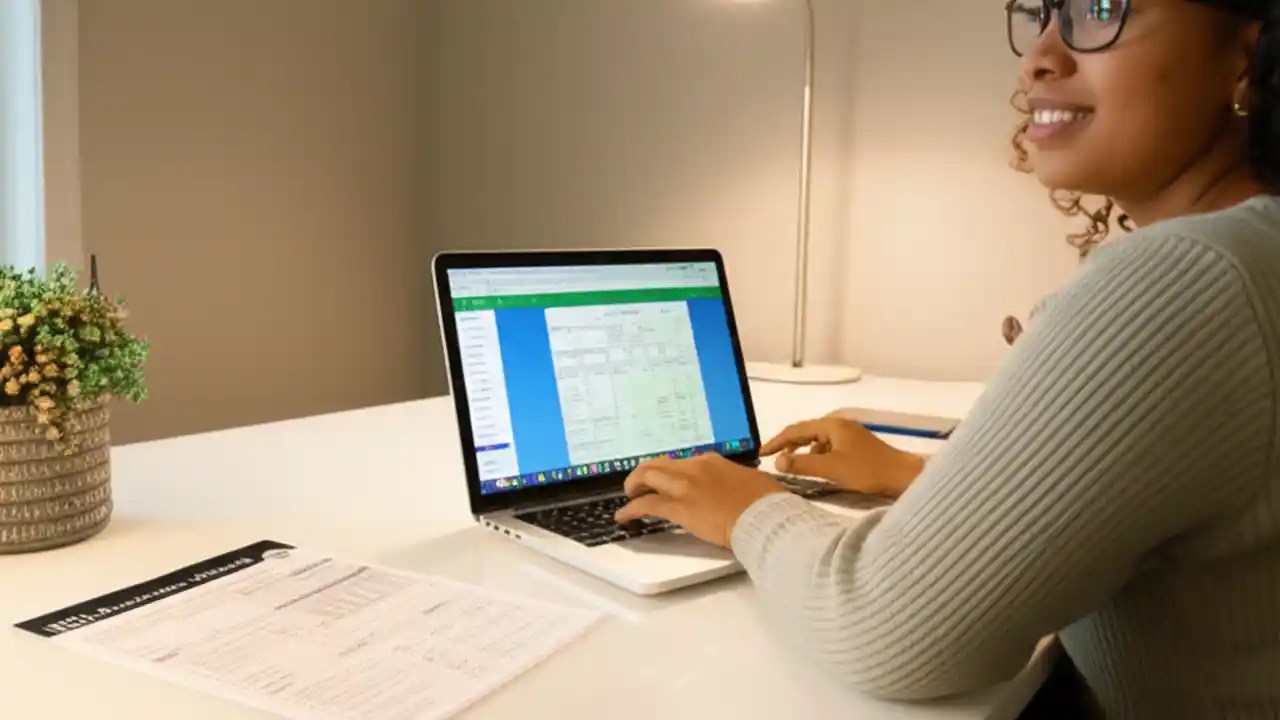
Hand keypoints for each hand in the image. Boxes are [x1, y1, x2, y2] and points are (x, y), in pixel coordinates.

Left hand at [614, 454, 786, 547]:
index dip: (670, 470)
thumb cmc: (766, 503)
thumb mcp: (751, 481)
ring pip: (647, 477)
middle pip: (658, 464)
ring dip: (634, 485)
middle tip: (639, 484)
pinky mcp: (679, 508)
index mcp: (712, 461)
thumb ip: (735, 480)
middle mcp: (694, 468)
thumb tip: (735, 486)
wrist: (766, 517)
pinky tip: (624, 516)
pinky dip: (631, 509)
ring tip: (630, 496)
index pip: (682, 462)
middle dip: (644, 473)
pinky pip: (647, 505)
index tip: (667, 478)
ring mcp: (685, 486)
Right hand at [761, 416, 924, 497]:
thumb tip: (778, 461)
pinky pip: (828, 447)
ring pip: (817, 441)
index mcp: (832, 425)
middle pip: (805, 432)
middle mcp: (839, 425)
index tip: (760, 453)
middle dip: (787, 445)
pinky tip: (817, 469)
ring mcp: (849, 435)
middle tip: (771, 459)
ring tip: (792, 467)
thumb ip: (802, 464)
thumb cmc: (868, 471)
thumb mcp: (831, 469)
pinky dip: (817, 456)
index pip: (795, 430)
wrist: (903, 477)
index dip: (776, 441)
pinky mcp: (856, 446)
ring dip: (803, 452)